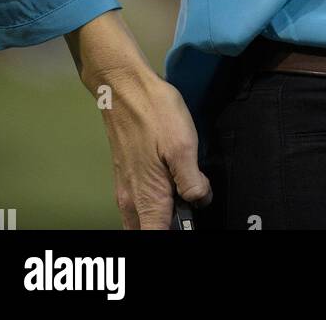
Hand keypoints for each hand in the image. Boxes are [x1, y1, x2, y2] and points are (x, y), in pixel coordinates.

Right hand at [91, 66, 212, 228]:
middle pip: (150, 231)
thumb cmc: (154, 113)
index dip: (176, 234)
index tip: (190, 222)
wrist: (125, 89)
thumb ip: (192, 181)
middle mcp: (131, 200)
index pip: (156, 237)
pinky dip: (155, 206)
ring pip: (143, 220)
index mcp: (148, 198)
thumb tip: (200, 200)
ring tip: (184, 198)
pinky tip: (171, 185)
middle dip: (170, 226)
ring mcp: (126, 189)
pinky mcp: (125, 177)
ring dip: (162, 218)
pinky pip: (139, 205)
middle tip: (191, 208)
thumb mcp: (183, 145)